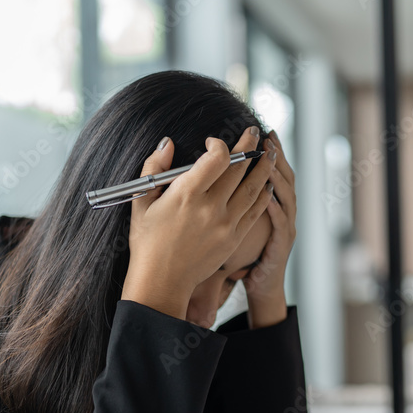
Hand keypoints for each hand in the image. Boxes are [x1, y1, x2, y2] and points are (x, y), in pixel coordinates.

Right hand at [121, 126, 274, 319]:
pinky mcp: (234, 238)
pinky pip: (255, 211)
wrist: (161, 281)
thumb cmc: (148, 241)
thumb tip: (168, 142)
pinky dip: (263, 195)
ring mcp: (226, 224)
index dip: (220, 144)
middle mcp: (210, 208)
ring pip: (253, 188)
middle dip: (249, 146)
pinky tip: (267, 184)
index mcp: (187, 195)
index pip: (217, 158)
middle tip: (254, 132)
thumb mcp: (142, 201)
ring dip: (264, 167)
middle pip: (239, 169)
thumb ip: (155, 168)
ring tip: (271, 152)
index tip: (214, 142)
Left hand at [243, 131, 296, 327]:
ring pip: (286, 195)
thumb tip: (215, 174)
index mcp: (270, 203)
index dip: (268, 151)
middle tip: (267, 137)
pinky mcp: (282, 243)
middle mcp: (282, 210)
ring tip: (269, 159)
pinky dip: (276, 208)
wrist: (260, 283)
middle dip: (276, 155)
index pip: (271, 170)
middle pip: (283, 176)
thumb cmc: (247, 252)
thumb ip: (230, 196)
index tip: (261, 132)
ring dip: (278, 176)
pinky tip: (269, 196)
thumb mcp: (237, 219)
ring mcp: (285, 226)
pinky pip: (282, 222)